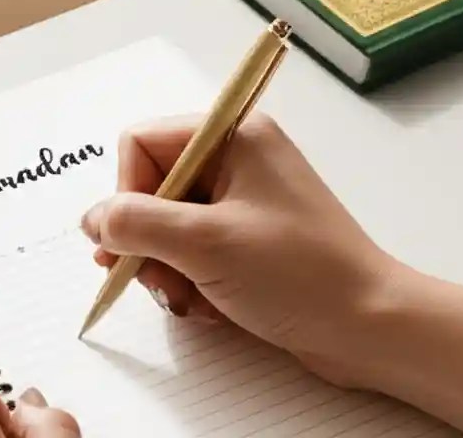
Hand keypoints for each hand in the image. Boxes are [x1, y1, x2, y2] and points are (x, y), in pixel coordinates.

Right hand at [81, 113, 400, 385]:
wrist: (369, 326)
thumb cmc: (302, 275)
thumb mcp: (204, 244)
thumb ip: (135, 224)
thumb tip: (93, 220)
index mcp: (233, 135)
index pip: (141, 143)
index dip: (127, 193)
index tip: (134, 240)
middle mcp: (237, 159)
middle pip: (151, 188)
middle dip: (148, 242)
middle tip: (162, 280)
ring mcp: (244, 201)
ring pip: (168, 227)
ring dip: (168, 270)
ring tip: (192, 299)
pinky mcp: (250, 240)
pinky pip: (194, 252)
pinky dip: (193, 282)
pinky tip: (214, 306)